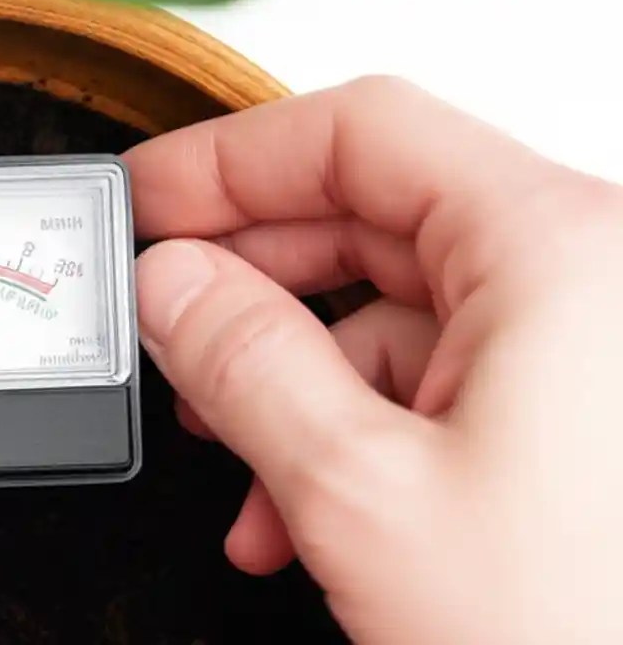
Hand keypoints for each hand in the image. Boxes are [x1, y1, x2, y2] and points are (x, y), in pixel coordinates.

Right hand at [126, 77, 622, 643]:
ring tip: (229, 451)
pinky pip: (431, 382)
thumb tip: (173, 284)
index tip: (150, 199)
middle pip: (372, 218)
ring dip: (289, 380)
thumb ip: (246, 362)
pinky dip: (347, 429)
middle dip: (251, 283)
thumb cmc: (575, 635)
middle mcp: (586, 277)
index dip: (231, 160)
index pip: (361, 135)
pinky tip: (292, 507)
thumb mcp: (362, 490)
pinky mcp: (566, 415)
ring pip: (392, 313)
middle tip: (163, 317)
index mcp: (557, 250)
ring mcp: (580, 347)